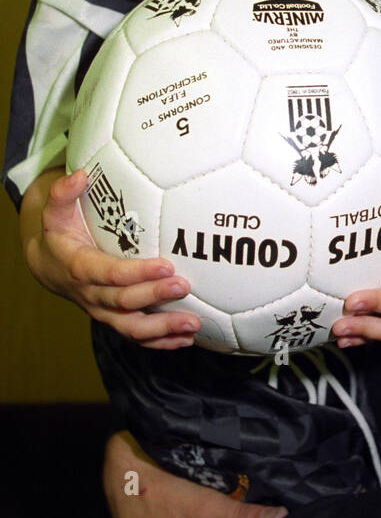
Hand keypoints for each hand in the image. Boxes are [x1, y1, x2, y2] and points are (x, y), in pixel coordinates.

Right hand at [21, 168, 200, 348]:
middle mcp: (92, 295)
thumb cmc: (60, 233)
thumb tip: (79, 175)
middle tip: (185, 286)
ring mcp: (103, 311)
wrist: (49, 267)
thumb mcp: (55, 212)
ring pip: (132, 327)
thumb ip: (62, 193)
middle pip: (125, 302)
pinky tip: (187, 339)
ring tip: (193, 325)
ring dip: (163, 329)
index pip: (110, 274)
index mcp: (80, 268)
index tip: (166, 263)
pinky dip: (161, 342)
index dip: (138, 273)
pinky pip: (137, 337)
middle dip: (155, 296)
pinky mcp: (114, 319)